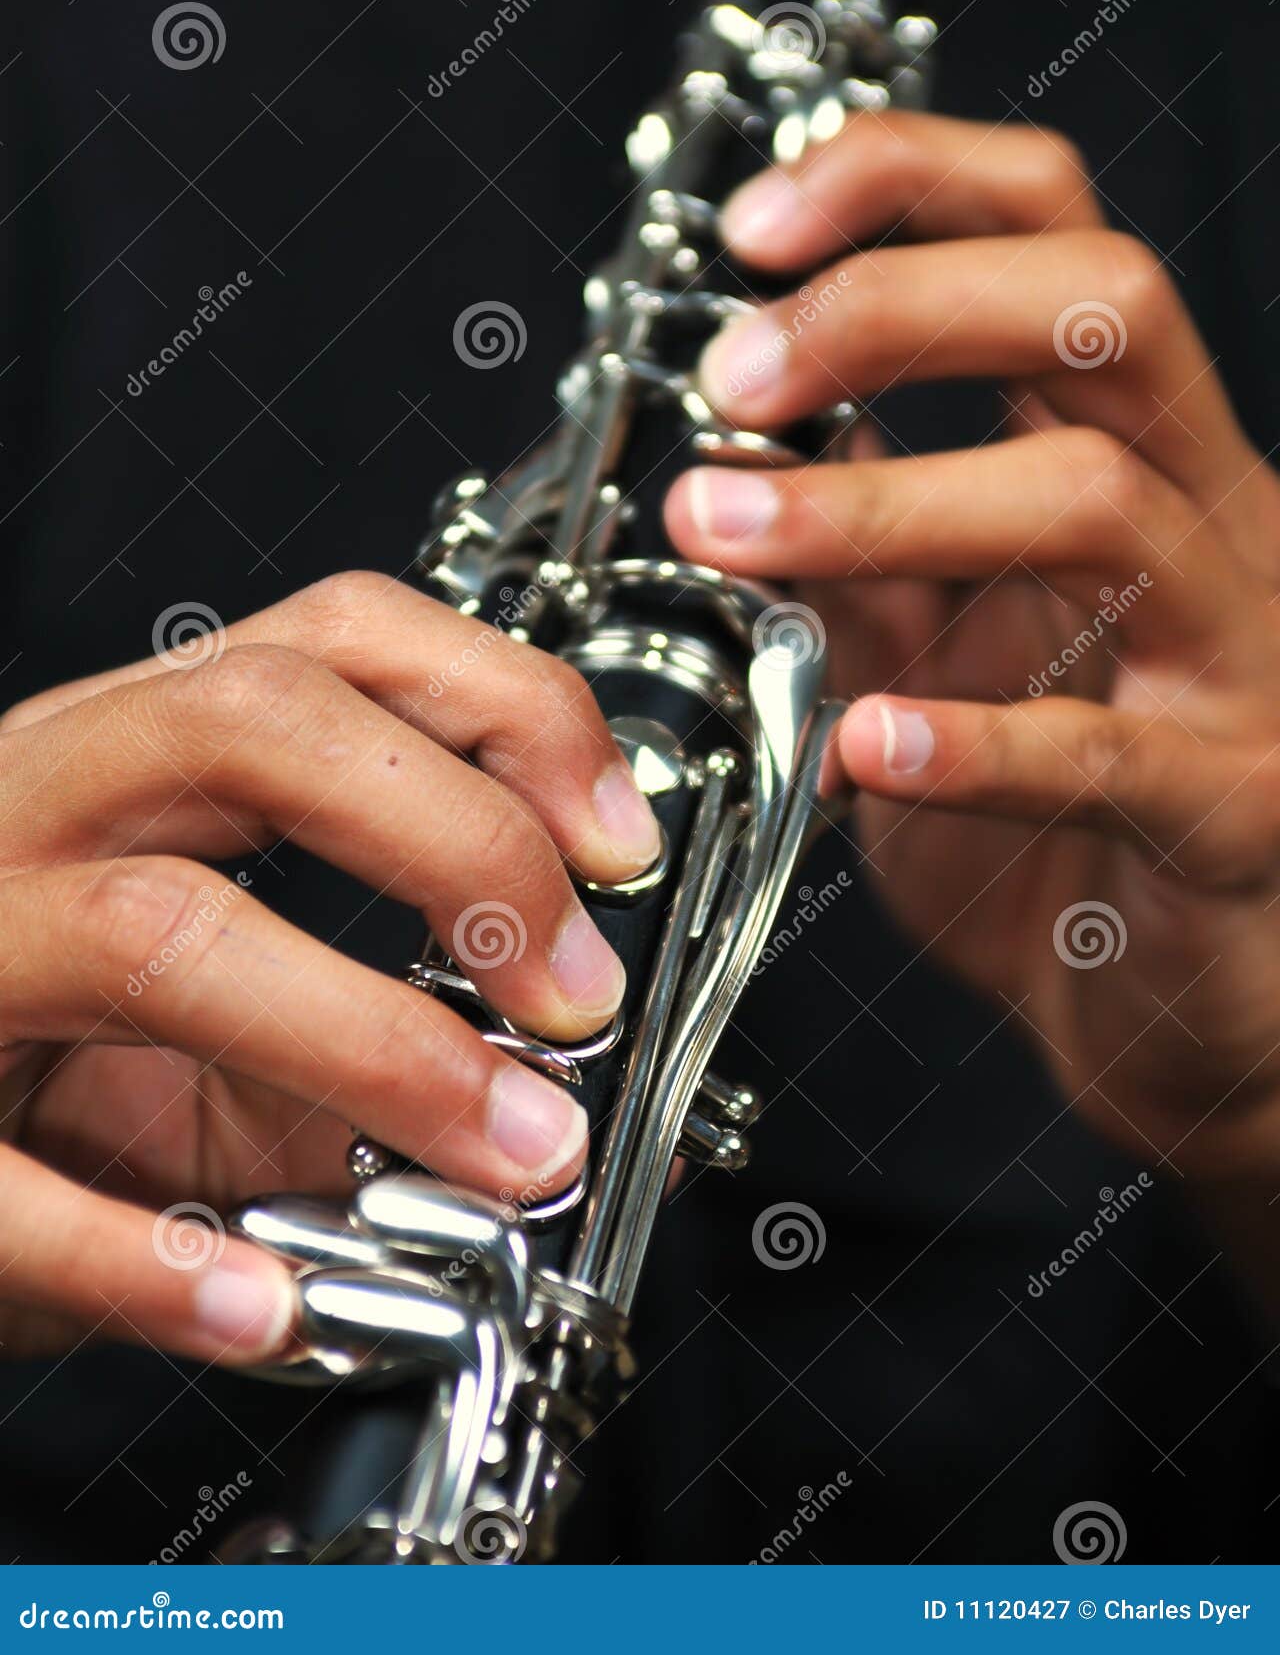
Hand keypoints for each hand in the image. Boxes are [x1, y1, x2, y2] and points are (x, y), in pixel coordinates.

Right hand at [0, 572, 659, 1361]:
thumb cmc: (44, 1075)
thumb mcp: (231, 1034)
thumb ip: (389, 1050)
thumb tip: (576, 1113)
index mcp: (138, 760)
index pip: (338, 641)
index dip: (504, 712)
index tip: (616, 843)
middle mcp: (38, 808)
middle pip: (258, 723)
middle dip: (466, 843)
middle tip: (580, 993)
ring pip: (154, 922)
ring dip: (373, 1042)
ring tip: (505, 1147)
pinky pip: (8, 1181)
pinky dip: (156, 1255)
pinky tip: (270, 1305)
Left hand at [665, 112, 1279, 1189]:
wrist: (1178, 1006)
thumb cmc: (1057, 832)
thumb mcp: (941, 662)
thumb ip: (864, 566)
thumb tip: (742, 460)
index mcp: (1128, 467)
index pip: (1051, 242)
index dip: (911, 191)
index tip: (757, 226)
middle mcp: (1198, 527)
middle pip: (1099, 312)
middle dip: (897, 303)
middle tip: (734, 374)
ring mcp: (1230, 659)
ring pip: (1099, 504)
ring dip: (887, 502)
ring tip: (731, 531)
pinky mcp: (1233, 808)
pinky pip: (1113, 757)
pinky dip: (979, 742)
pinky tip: (866, 742)